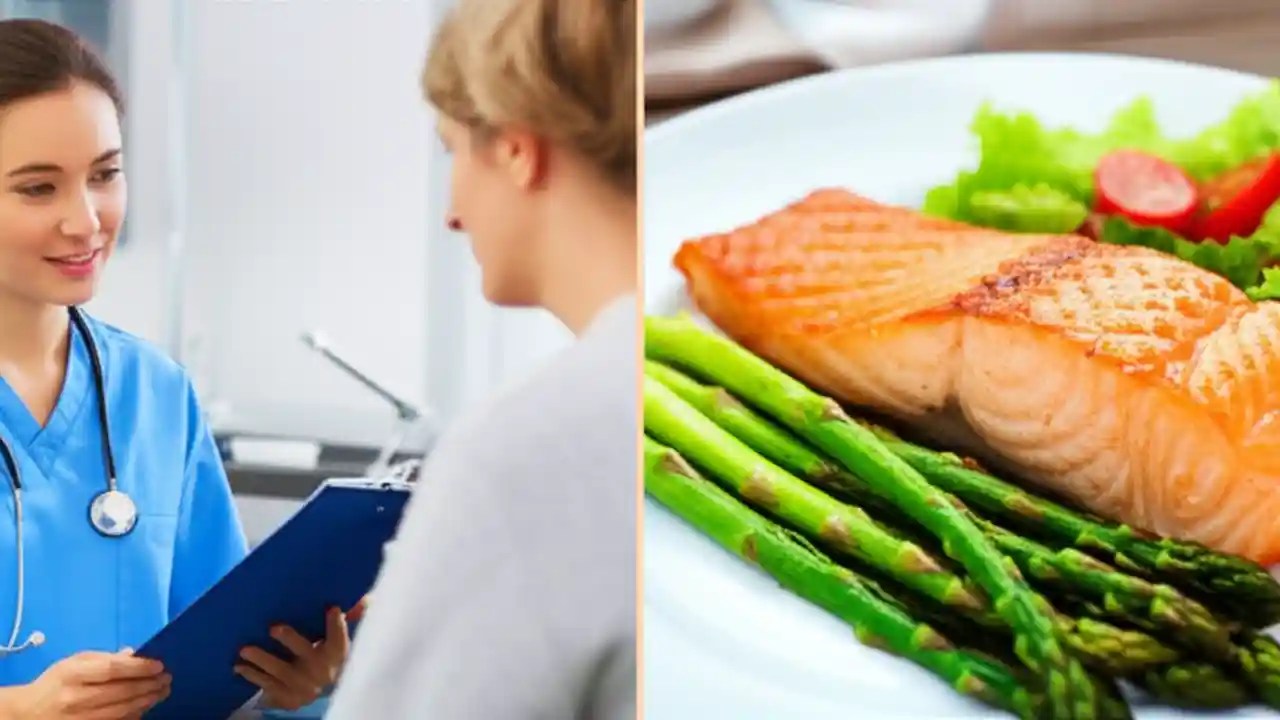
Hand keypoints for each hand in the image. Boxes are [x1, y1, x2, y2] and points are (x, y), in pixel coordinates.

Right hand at [5, 649, 169, 719]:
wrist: (30, 712)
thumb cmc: (58, 681)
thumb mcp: (75, 662)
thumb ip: (105, 658)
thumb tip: (135, 654)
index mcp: (72, 674)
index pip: (111, 669)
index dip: (138, 668)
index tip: (159, 665)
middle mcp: (76, 698)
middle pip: (121, 692)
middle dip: (149, 685)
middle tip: (167, 679)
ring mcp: (81, 718)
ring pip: (122, 710)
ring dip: (147, 700)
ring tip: (162, 691)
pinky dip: (134, 714)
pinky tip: (146, 706)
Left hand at [235, 604, 355, 710]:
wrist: (327, 694)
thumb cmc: (331, 657)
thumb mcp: (343, 640)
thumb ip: (351, 619)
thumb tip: (366, 599)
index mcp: (337, 652)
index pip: (339, 635)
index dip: (336, 623)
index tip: (331, 608)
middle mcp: (321, 670)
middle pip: (305, 652)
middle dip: (290, 640)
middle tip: (274, 628)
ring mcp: (303, 686)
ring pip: (281, 671)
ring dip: (262, 659)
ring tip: (245, 650)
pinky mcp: (289, 698)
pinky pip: (268, 686)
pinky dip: (253, 676)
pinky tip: (239, 667)